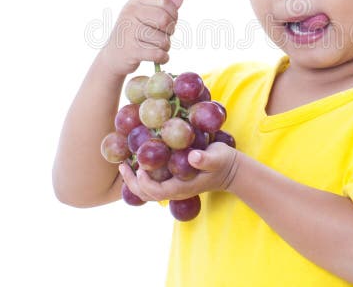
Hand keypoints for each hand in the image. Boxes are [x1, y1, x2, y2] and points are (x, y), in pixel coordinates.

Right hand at [100, 0, 182, 76]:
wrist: (113, 56)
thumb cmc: (134, 34)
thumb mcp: (146, 16)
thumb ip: (164, 7)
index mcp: (135, 2)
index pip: (164, 1)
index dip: (173, 13)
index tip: (170, 22)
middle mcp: (130, 14)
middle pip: (164, 19)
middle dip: (170, 30)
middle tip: (164, 35)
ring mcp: (129, 32)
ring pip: (162, 39)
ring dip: (166, 46)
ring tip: (159, 47)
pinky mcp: (131, 50)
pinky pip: (157, 53)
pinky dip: (163, 57)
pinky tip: (161, 57)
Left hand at [119, 142, 239, 201]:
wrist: (230, 170)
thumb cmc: (223, 162)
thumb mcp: (218, 158)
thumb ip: (206, 159)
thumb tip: (192, 157)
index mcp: (182, 188)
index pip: (157, 191)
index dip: (145, 182)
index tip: (139, 167)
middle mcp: (175, 191)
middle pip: (147, 194)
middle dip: (132, 182)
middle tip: (122, 165)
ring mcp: (173, 187)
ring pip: (148, 191)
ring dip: (134, 181)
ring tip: (124, 165)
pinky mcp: (173, 181)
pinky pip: (153, 184)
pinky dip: (142, 177)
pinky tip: (137, 163)